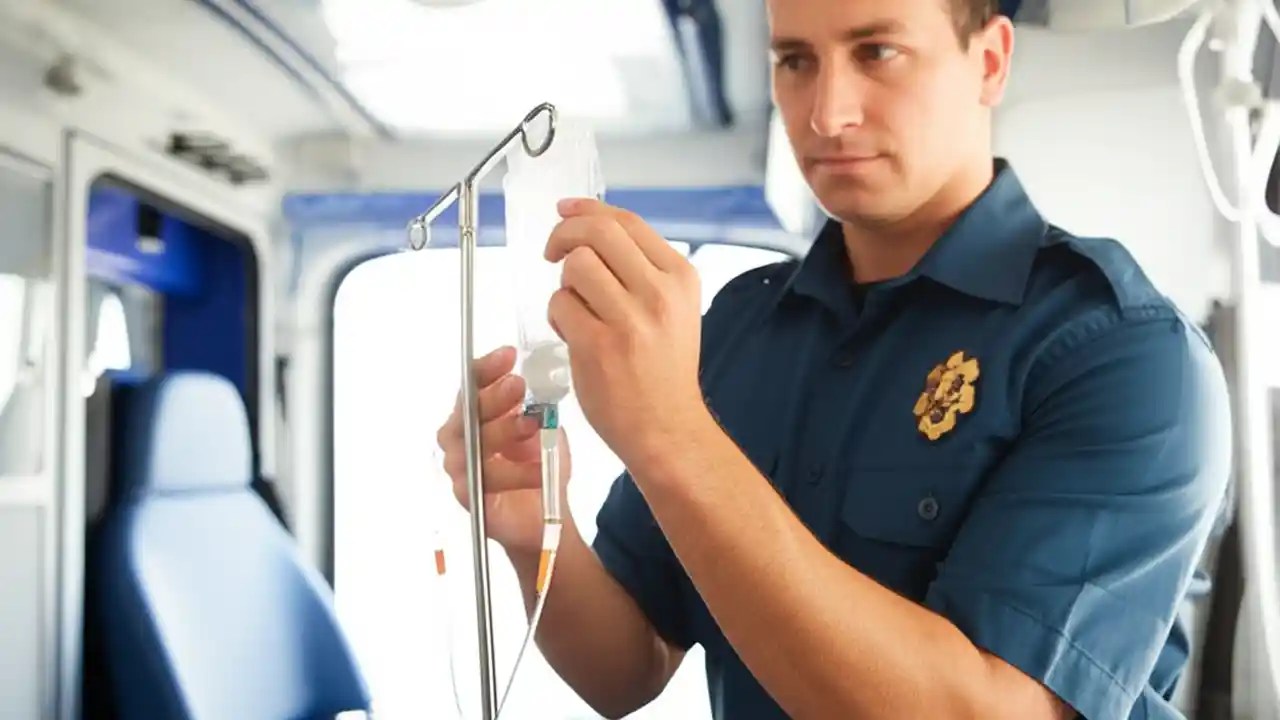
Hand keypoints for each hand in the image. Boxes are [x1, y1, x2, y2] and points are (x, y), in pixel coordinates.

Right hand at [436, 346, 572, 553]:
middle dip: (494, 396)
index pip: (473, 382)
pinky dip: (516, 473)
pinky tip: (538, 470)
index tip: (509, 355)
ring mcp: (459, 465)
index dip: (488, 367)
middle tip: (518, 386)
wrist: (544, 511)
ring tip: (532, 426)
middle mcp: (460, 435)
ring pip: (475, 443)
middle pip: (468, 410)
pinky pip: (486, 479)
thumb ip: (536, 404)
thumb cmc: (538, 463)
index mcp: (475, 412)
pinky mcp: (467, 495)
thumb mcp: (543, 426)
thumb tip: (544, 376)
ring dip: (504, 431)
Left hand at [545, 198, 708, 467]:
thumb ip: (642, 271)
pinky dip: (558, 316)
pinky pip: (560, 305)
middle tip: (553, 253)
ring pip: (575, 266)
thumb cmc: (664, 372)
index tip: (566, 210)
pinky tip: (573, 335)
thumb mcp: (673, 310)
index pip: (627, 222)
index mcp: (679, 278)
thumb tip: (592, 230)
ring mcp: (629, 319)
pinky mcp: (599, 346)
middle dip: (564, 235)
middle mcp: (659, 293)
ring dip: (564, 284)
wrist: (668, 428)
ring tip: (577, 311)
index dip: (588, 209)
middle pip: (597, 232)